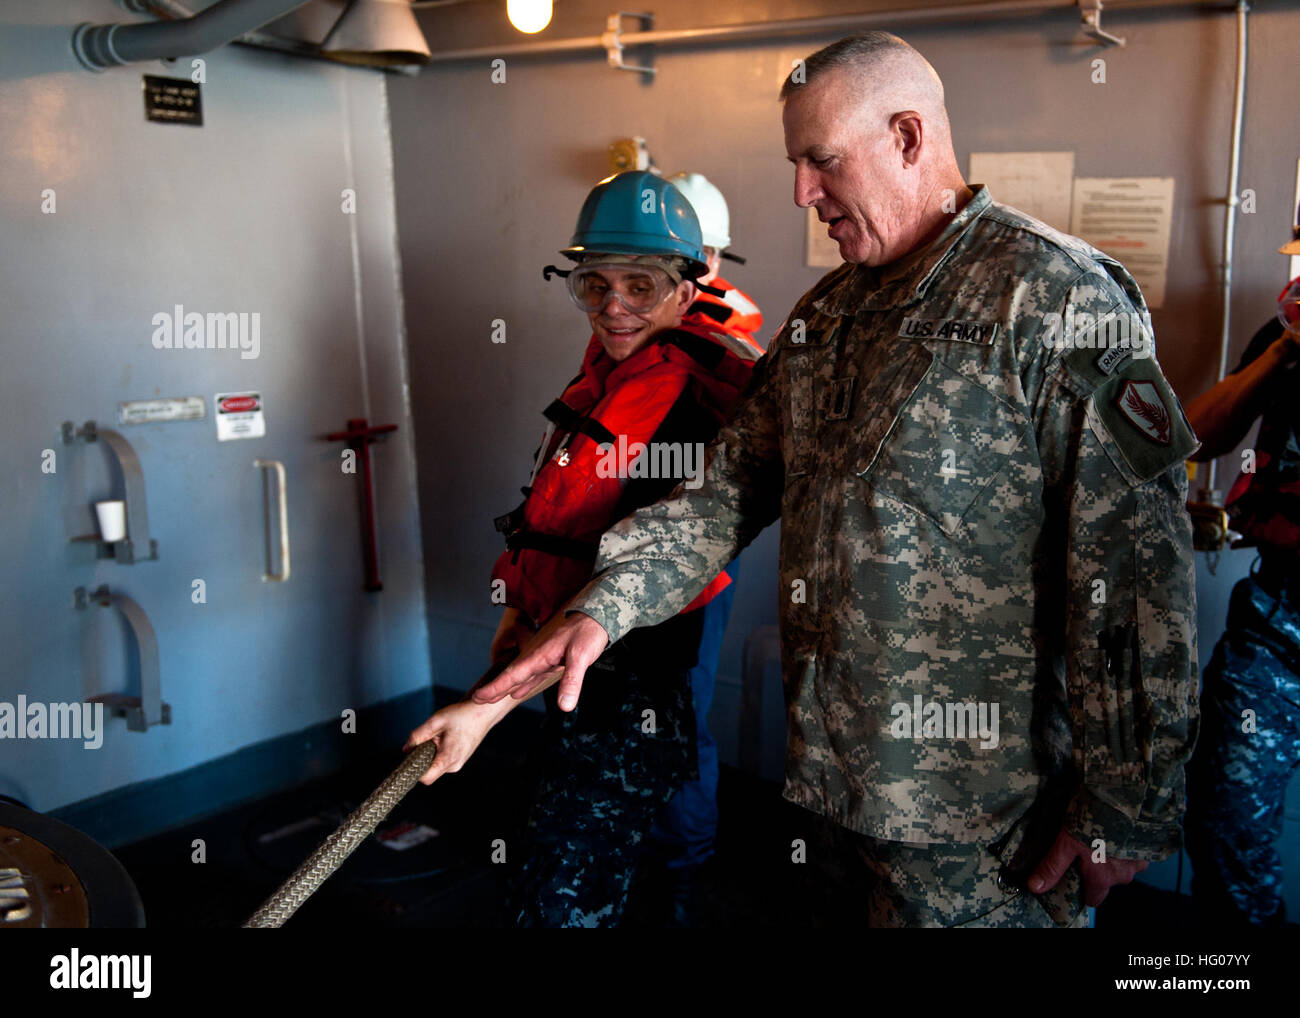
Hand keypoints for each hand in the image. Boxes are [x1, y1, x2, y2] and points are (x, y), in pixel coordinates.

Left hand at [402, 699, 503, 784]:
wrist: (483, 712)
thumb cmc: (462, 715)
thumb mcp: (435, 721)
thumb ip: (418, 735)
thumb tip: (406, 750)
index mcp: (448, 758)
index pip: (426, 778)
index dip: (414, 771)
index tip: (408, 759)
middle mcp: (454, 765)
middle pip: (429, 772)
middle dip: (422, 758)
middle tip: (427, 739)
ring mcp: (458, 764)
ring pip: (436, 766)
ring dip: (431, 754)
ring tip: (440, 735)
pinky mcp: (460, 759)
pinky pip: (443, 761)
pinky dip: (439, 752)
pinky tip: (446, 737)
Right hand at [472, 611, 609, 710]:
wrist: (597, 616)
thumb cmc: (588, 634)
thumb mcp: (581, 658)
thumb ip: (572, 682)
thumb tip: (565, 707)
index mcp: (539, 656)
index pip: (513, 675)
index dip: (496, 687)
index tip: (478, 697)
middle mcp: (538, 657)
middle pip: (512, 676)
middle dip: (495, 689)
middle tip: (477, 699)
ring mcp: (545, 658)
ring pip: (522, 676)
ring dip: (508, 687)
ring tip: (492, 698)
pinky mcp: (554, 659)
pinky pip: (534, 675)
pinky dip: (525, 684)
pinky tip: (519, 692)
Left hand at [1027, 826, 1148, 907]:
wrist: (1126, 799)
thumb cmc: (1094, 821)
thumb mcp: (1066, 843)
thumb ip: (1052, 867)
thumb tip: (1035, 887)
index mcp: (1103, 878)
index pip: (1093, 899)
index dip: (1082, 891)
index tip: (1073, 878)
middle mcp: (1123, 875)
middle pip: (1107, 881)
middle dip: (1096, 870)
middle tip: (1083, 850)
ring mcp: (1139, 861)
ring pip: (1121, 866)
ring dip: (1112, 856)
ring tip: (1098, 836)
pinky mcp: (1148, 846)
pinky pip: (1134, 853)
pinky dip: (1124, 845)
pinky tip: (1114, 831)